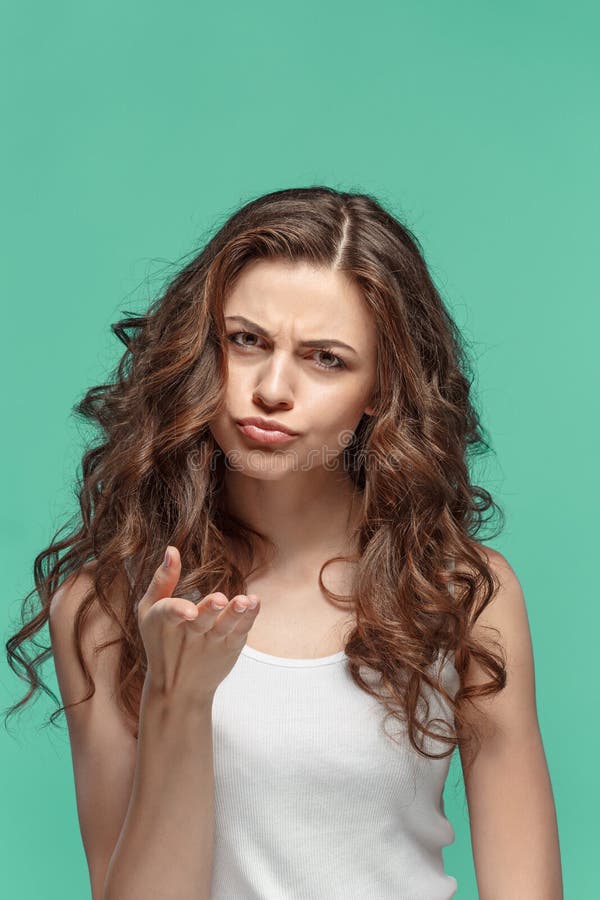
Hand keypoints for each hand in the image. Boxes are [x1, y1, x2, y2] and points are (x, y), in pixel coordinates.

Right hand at [137, 545, 259, 702]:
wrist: (177, 690)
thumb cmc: (160, 641)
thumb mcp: (149, 612)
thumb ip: (161, 581)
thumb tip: (172, 549)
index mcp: (164, 623)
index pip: (169, 614)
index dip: (178, 610)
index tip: (190, 609)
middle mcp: (189, 634)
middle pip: (201, 621)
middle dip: (210, 610)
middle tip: (221, 599)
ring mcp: (211, 643)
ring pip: (224, 627)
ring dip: (235, 614)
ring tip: (244, 601)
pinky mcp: (228, 649)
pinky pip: (240, 632)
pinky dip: (248, 619)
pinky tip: (254, 603)